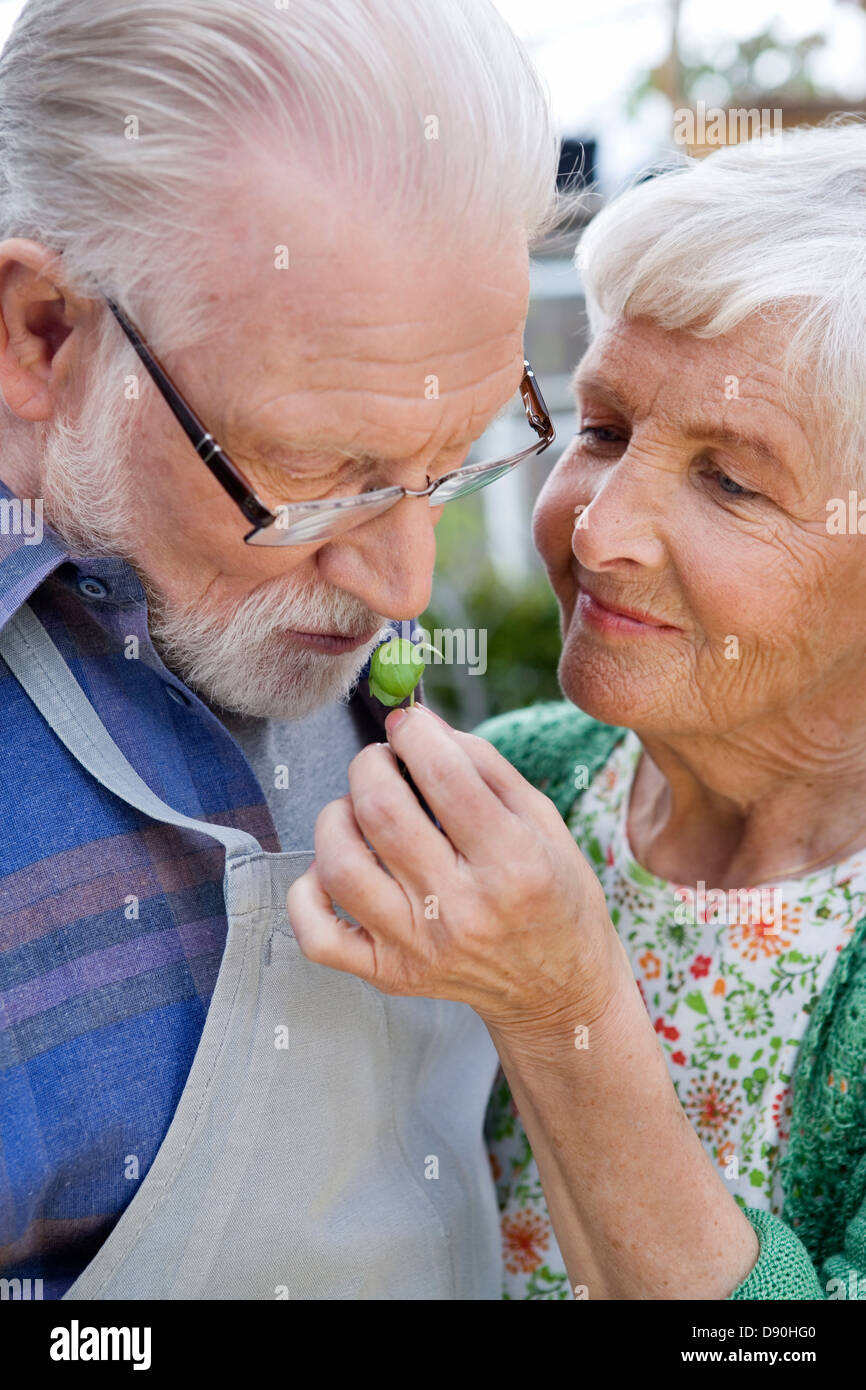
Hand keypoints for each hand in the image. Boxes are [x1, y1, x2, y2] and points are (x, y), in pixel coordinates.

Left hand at [287, 705, 620, 1035]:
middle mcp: (463, 909)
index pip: (444, 776)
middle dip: (371, 765)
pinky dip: (309, 891)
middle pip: (382, 812)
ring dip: (338, 817)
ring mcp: (420, 947)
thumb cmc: (552, 893)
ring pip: (341, 865)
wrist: (556, 988)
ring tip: (359, 810)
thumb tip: (419, 724)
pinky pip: (317, 933)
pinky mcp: (389, 974)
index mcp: (513, 863)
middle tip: (383, 761)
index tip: (407, 724)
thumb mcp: (542, 820)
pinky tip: (334, 869)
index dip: (414, 734)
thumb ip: (482, 764)